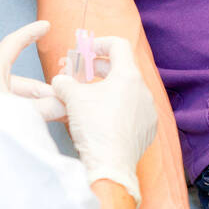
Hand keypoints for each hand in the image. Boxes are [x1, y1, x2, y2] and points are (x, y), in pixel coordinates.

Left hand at [0, 20, 65, 121]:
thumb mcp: (18, 111)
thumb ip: (44, 107)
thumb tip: (65, 104)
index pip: (13, 44)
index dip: (30, 33)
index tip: (46, 25)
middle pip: (26, 81)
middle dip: (48, 92)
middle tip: (68, 104)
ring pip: (22, 99)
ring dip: (41, 107)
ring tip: (61, 118)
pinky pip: (16, 110)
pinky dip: (31, 115)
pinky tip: (45, 125)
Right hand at [51, 36, 157, 205]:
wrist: (110, 165)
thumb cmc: (95, 128)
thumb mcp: (73, 99)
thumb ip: (65, 83)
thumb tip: (60, 81)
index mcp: (129, 76)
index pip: (118, 45)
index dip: (99, 44)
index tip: (85, 52)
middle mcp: (143, 90)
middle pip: (122, 69)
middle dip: (98, 69)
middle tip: (81, 76)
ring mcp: (148, 111)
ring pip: (127, 92)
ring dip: (107, 90)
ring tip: (89, 100)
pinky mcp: (148, 129)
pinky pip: (132, 111)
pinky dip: (117, 109)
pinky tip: (102, 120)